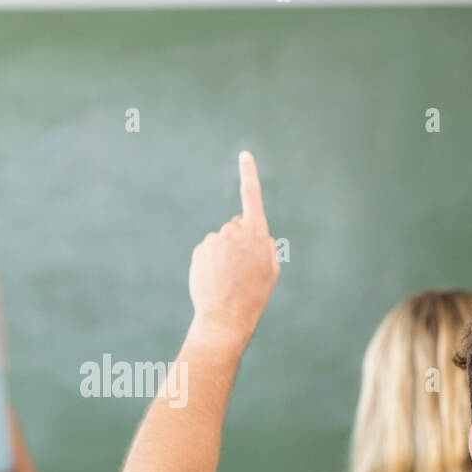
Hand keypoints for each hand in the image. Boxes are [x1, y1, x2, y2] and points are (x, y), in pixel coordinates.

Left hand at [188, 151, 279, 343]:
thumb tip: (261, 236)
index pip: (252, 196)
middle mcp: (234, 231)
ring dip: (225, 255)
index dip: (249, 174)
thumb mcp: (272, 270)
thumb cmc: (254, 295)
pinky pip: (208, 251)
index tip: (244, 155)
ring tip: (229, 278)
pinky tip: (216, 279)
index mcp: (256, 233)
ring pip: (221, 241)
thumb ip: (267, 246)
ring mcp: (215, 240)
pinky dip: (211, 262)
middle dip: (239, 241)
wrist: (225, 316)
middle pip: (237, 227)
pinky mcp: (200, 250)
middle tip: (243, 269)